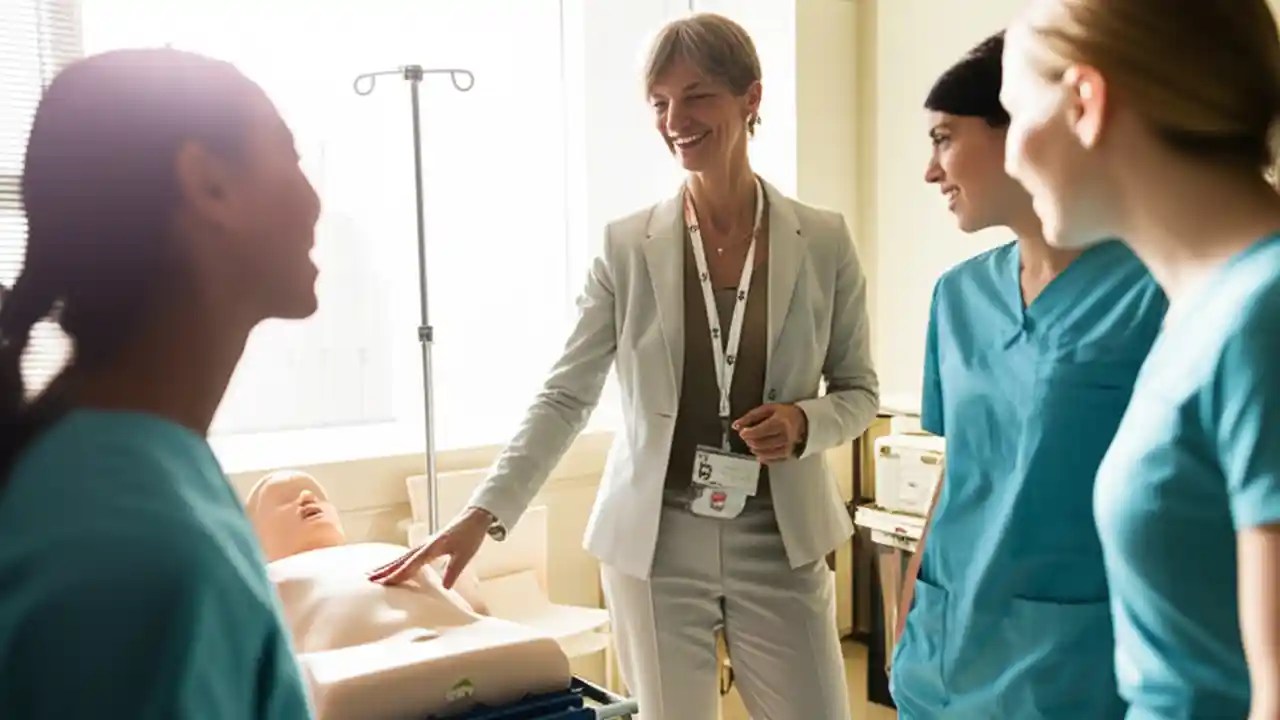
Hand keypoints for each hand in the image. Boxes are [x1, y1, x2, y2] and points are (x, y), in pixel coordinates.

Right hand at [367, 507, 493, 587]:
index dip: (397, 574)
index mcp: (432, 548)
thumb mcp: (465, 555)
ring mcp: (425, 545)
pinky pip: (408, 555)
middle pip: (401, 560)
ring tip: (373, 573)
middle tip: (368, 578)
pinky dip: (397, 562)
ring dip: (388, 565)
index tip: (383, 582)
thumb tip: (445, 588)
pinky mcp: (428, 545)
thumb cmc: (470, 535)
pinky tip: (393, 566)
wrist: (474, 518)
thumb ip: (454, 571)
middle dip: (384, 570)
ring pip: (402, 557)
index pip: (411, 564)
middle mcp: (424, 546)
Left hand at [733, 403, 806, 462]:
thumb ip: (751, 416)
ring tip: (753, 443)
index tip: (743, 432)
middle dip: (750, 441)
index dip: (748, 433)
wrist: (806, 422)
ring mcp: (788, 446)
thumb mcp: (769, 409)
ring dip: (755, 449)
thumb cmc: (786, 414)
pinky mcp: (789, 454)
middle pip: (761, 443)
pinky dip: (763, 457)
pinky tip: (760, 453)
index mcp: (780, 421)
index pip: (760, 431)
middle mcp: (785, 435)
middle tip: (748, 437)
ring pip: (765, 453)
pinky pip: (773, 460)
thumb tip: (736, 425)